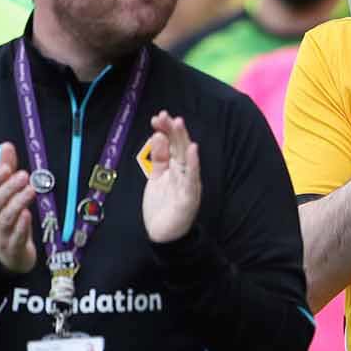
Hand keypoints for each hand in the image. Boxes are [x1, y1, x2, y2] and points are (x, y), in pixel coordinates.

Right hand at [0, 142, 38, 273]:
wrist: (14, 256)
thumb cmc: (10, 223)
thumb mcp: (8, 195)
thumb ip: (6, 171)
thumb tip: (6, 146)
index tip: (7, 167)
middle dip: (9, 188)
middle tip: (24, 176)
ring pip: (4, 218)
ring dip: (17, 203)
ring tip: (30, 190)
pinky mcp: (12, 248)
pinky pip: (14, 237)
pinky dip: (21, 226)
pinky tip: (27, 215)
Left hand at [142, 111, 200, 244]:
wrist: (164, 235)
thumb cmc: (162, 206)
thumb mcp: (157, 177)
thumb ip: (159, 158)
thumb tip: (157, 136)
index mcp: (176, 168)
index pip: (172, 144)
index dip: (166, 130)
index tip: (157, 117)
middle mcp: (184, 173)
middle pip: (180, 147)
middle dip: (173, 130)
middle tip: (165, 115)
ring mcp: (188, 184)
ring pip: (186, 158)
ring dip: (183, 140)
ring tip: (178, 123)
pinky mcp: (189, 197)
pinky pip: (192, 179)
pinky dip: (193, 164)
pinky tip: (192, 150)